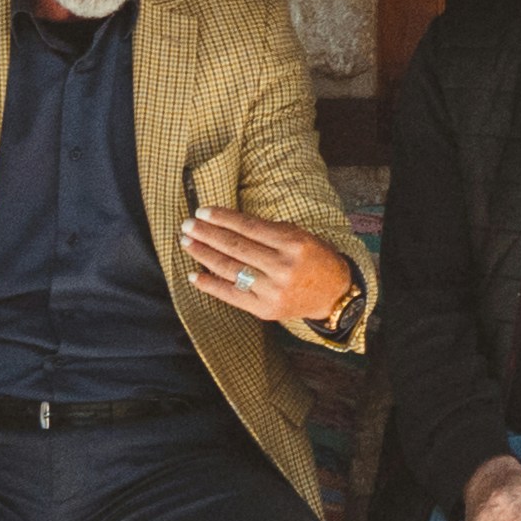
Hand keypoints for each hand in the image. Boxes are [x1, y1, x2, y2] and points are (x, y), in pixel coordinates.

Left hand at [181, 211, 352, 330]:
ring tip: (187, 243)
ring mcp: (271, 290)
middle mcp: (281, 267)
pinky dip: (210, 285)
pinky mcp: (264, 309)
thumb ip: (268, 231)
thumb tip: (228, 223)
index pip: (249, 227)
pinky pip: (231, 295)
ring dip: (204, 255)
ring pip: (230, 269)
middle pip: (235, 247)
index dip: (223, 218)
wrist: (333, 294)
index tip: (203, 212)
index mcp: (292, 244)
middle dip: (207, 234)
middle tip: (187, 225)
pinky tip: (194, 275)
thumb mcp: (299, 235)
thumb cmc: (314, 258)